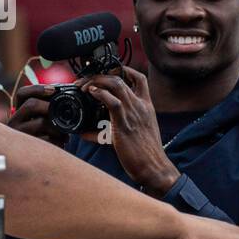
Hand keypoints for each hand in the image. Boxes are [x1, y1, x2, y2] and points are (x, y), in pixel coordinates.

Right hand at [7, 83, 67, 146]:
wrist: (41, 160)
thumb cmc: (47, 136)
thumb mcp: (45, 120)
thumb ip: (51, 107)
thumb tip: (72, 89)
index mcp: (19, 111)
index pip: (22, 94)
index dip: (38, 89)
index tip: (54, 90)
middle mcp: (14, 121)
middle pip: (31, 105)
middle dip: (50, 107)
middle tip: (63, 114)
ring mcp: (19, 135)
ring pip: (41, 122)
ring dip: (58, 127)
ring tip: (65, 133)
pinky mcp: (27, 149)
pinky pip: (46, 140)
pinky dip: (58, 140)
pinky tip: (62, 142)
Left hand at [81, 66, 179, 195]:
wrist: (154, 168)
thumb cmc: (144, 156)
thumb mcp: (132, 136)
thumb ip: (109, 130)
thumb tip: (84, 132)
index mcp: (146, 107)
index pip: (139, 79)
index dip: (124, 70)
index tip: (108, 72)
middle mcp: (141, 106)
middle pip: (121, 78)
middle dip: (99, 75)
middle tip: (85, 82)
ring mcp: (134, 113)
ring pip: (115, 84)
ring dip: (96, 81)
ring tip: (84, 86)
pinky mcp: (124, 123)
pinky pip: (112, 100)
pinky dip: (99, 93)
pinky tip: (90, 94)